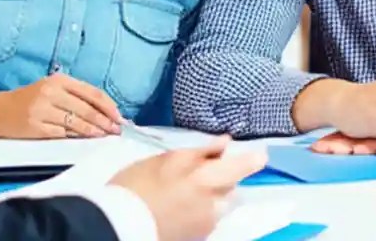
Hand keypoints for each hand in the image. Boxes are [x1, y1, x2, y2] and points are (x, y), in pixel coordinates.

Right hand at [0, 73, 122, 138]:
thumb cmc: (29, 100)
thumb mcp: (51, 89)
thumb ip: (75, 97)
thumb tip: (105, 112)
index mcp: (58, 80)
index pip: (92, 92)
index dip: (108, 106)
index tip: (119, 116)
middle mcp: (51, 93)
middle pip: (87, 109)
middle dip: (105, 121)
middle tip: (117, 130)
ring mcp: (43, 110)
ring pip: (77, 123)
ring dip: (94, 132)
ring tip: (105, 136)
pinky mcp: (36, 127)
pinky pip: (63, 134)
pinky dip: (77, 138)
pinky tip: (86, 140)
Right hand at [110, 137, 267, 240]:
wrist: (117, 225)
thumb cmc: (138, 186)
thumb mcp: (166, 160)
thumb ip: (200, 153)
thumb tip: (225, 144)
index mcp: (208, 180)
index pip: (244, 167)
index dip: (252, 158)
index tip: (257, 153)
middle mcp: (214, 205)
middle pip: (232, 187)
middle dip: (222, 179)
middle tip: (198, 172)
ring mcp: (207, 225)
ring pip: (220, 204)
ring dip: (211, 195)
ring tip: (181, 190)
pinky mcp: (197, 238)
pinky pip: (207, 219)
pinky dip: (199, 210)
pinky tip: (176, 206)